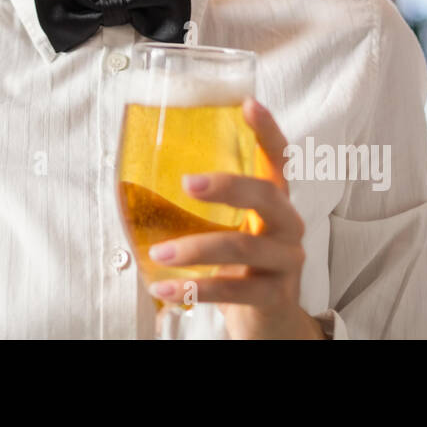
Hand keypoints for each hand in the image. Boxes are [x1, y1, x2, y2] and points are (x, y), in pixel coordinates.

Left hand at [146, 97, 325, 338]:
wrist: (267, 322)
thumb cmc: (239, 264)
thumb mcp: (228, 228)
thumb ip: (205, 205)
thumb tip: (138, 174)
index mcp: (275, 201)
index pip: (279, 158)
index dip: (267, 131)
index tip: (250, 103)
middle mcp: (287, 225)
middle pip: (267, 195)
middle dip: (227, 186)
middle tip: (186, 183)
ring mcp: (285, 262)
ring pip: (242, 247)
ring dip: (195, 248)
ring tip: (159, 252)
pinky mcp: (274, 296)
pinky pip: (232, 290)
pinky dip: (194, 288)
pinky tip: (164, 286)